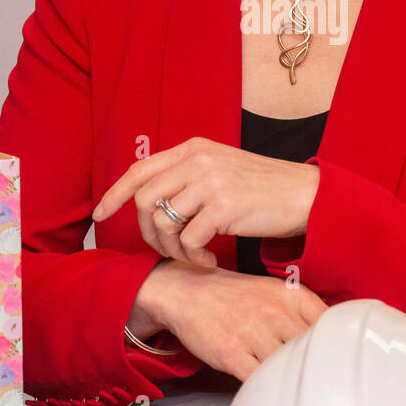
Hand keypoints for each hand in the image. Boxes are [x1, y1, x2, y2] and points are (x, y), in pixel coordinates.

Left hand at [92, 136, 320, 268]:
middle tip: (169, 248)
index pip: (140, 169)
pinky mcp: (224, 206)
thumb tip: (149, 200)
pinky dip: (194, 256)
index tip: (100, 215)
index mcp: (194, 148)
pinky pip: (189, 239)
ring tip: (193, 253)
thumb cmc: (262, 188)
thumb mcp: (221, 168)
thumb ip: (187, 175)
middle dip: (149, 232)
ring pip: (163, 222)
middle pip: (144, 200)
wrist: (305, 195)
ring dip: (173, 248)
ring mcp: (211, 181)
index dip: (115, 194)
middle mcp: (198, 160)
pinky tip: (210, 257)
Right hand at [136, 257, 327, 381]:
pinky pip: (260, 380)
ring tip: (298, 389)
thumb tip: (335, 333)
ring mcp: (253, 334)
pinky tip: (273, 392)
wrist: (187, 292)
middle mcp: (275, 313)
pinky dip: (268, 389)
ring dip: (294, 380)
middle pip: (312, 349)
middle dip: (320, 366)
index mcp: (291, 296)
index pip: (330, 324)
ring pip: (288, 367)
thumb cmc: (233, 295)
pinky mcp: (232, 355)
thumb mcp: (274, 291)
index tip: (343, 359)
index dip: (339, 345)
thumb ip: (305, 310)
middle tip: (327, 383)